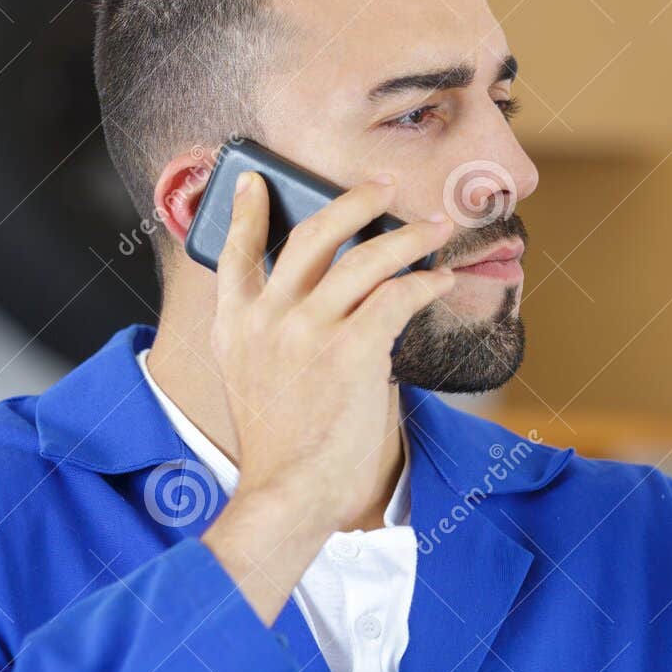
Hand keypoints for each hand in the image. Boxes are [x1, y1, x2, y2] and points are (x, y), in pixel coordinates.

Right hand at [201, 169, 455, 622]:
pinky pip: (396, 297)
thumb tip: (330, 302)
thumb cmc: (282, 449)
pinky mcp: (349, 350)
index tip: (255, 179)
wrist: (288, 492)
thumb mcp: (252, 383)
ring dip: (408, 237)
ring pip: (365, 259)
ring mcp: (306, 330)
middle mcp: (267, 319)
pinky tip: (438, 282)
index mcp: (234, 327)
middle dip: (352, 202)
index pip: (233, 253)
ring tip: (433, 227)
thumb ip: (274, 338)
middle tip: (380, 187)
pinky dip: (424, 284)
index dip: (245, 212)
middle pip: (310, 236)